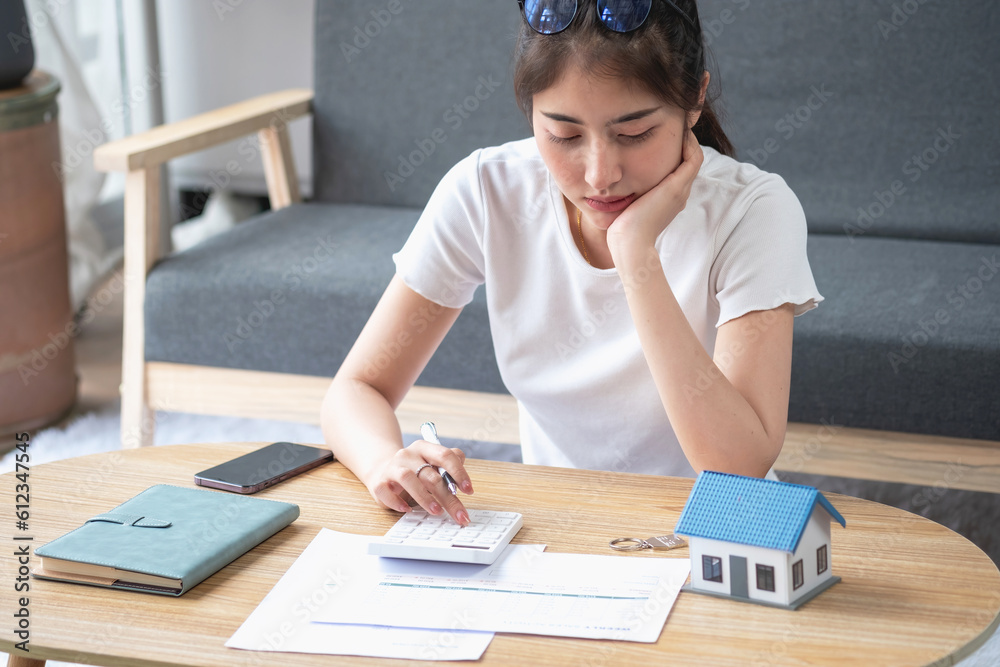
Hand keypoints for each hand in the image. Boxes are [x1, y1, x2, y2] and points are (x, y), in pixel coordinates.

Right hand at [366, 440, 473, 524]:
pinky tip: (408, 509)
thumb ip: (449, 466)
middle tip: (460, 514)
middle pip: (431, 475)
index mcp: (424, 448)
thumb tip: (463, 480)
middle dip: (448, 497)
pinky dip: (397, 502)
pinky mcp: (378, 483)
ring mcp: (392, 468)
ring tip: (436, 511)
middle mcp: (407, 455)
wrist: (382, 469)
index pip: (445, 455)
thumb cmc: (415, 470)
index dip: (459, 473)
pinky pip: (386, 492)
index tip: (469, 490)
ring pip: (408, 479)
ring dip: (424, 497)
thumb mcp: (433, 464)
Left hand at [606, 125, 703, 260]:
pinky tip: (677, 130)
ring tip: (677, 120)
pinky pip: (692, 157)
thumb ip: (627, 192)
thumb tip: (612, 182)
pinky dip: (689, 142)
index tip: (661, 133)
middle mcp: (679, 193)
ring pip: (693, 156)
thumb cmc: (622, 229)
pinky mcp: (677, 186)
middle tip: (673, 122)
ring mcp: (680, 190)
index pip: (678, 168)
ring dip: (687, 138)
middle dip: (681, 141)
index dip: (674, 151)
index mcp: (669, 198)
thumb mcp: (626, 205)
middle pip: (688, 160)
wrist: (629, 242)